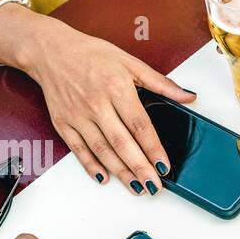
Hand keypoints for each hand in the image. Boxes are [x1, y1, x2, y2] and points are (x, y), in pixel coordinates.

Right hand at [17, 17, 194, 195]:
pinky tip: (104, 178)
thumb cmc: (91, 54)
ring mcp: (78, 116)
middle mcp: (97, 104)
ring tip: (137, 188)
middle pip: (122, 143)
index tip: (164, 166)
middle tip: (154, 186)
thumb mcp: (129, 62)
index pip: (140, 125)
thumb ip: (160, 83)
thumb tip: (188, 96)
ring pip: (102, 150)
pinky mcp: (63, 123)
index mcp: (116, 88)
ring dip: (120, 172)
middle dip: (140, 167)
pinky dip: (90, 166)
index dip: (153, 148)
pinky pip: (78, 149)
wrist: (50, 50)